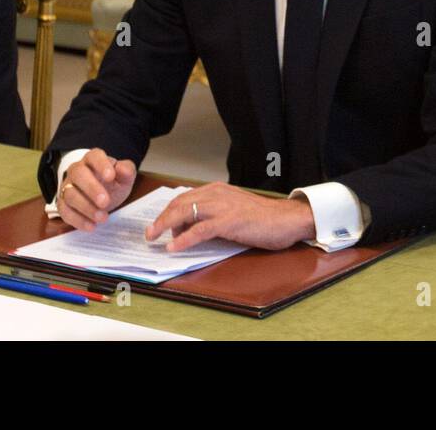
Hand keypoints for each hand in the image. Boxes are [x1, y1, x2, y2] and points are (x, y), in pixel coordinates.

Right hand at [57, 148, 136, 230]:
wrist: (102, 195)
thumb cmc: (112, 183)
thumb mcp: (124, 177)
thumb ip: (126, 171)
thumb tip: (123, 169)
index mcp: (93, 160)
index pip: (94, 156)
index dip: (101, 165)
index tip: (110, 176)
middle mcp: (76, 170)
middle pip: (78, 174)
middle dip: (91, 188)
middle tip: (105, 202)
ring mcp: (67, 187)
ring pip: (70, 194)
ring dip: (86, 207)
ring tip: (102, 217)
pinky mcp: (63, 204)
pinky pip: (65, 211)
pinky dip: (77, 220)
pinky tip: (91, 226)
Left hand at [145, 182, 315, 251]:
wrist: (286, 219)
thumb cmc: (262, 218)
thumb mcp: (233, 209)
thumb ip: (213, 213)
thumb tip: (191, 227)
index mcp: (216, 190)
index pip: (184, 197)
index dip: (168, 211)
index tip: (158, 224)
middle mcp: (216, 194)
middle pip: (180, 203)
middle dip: (161, 218)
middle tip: (149, 233)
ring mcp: (223, 207)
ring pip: (185, 213)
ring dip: (165, 226)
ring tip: (154, 238)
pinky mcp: (229, 222)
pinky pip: (200, 230)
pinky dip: (184, 239)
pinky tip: (174, 246)